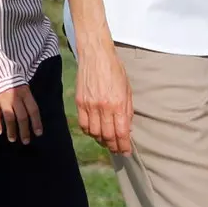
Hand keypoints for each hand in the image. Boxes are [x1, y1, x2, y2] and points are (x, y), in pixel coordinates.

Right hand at [0, 82, 43, 143]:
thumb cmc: (12, 85)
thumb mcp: (23, 89)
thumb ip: (26, 102)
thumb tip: (32, 121)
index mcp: (25, 93)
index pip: (33, 110)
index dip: (36, 122)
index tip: (38, 133)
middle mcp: (15, 96)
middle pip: (22, 116)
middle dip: (24, 130)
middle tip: (26, 141)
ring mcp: (3, 98)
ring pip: (9, 117)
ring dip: (11, 130)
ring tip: (12, 139)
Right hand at [75, 38, 132, 155]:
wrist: (96, 55)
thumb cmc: (114, 69)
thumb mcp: (127, 89)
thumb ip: (127, 110)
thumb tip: (127, 128)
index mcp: (118, 103)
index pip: (121, 132)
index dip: (124, 145)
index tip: (126, 151)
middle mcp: (103, 107)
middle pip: (107, 136)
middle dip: (114, 146)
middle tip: (118, 150)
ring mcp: (89, 105)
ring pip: (94, 133)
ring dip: (101, 140)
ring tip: (107, 141)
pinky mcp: (80, 102)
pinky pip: (83, 124)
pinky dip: (89, 132)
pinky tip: (94, 131)